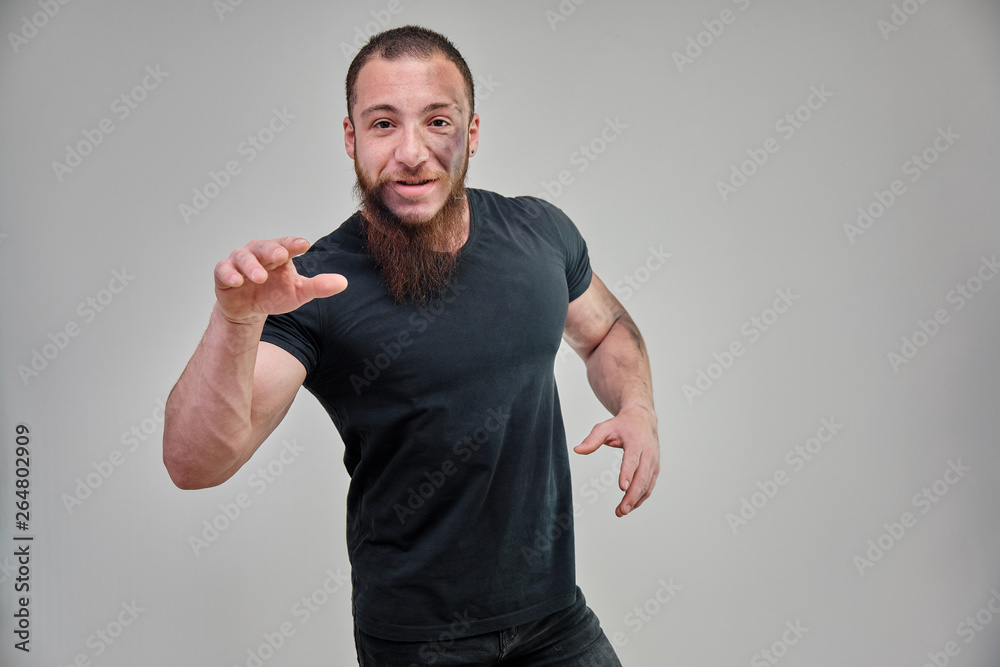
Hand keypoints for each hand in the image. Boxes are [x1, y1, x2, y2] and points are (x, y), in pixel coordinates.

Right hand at [214, 237, 346, 323]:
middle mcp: (258, 253)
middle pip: (264, 247)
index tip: (304, 244)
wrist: (249, 310)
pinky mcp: (224, 274)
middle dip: (272, 250)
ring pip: (243, 257)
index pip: (287, 245)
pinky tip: (236, 281)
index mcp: (278, 253)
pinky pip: (223, 270)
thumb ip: (319, 287)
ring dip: (251, 266)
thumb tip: (343, 283)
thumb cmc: (274, 294)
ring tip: (260, 276)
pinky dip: (229, 274)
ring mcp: (239, 262)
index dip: (293, 244)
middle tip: (281, 256)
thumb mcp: (299, 292)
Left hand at [574, 406, 658, 516]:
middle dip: (632, 495)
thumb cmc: (623, 424)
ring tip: (622, 512)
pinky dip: (641, 497)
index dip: (628, 474)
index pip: (632, 460)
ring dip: (636, 500)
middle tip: (622, 510)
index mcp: (636, 441)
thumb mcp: (605, 427)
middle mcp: (648, 452)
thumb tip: (577, 450)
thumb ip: (592, 440)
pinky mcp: (655, 468)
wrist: (643, 419)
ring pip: (647, 484)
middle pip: (641, 477)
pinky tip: (630, 506)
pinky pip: (649, 486)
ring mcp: (653, 462)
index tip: (622, 487)